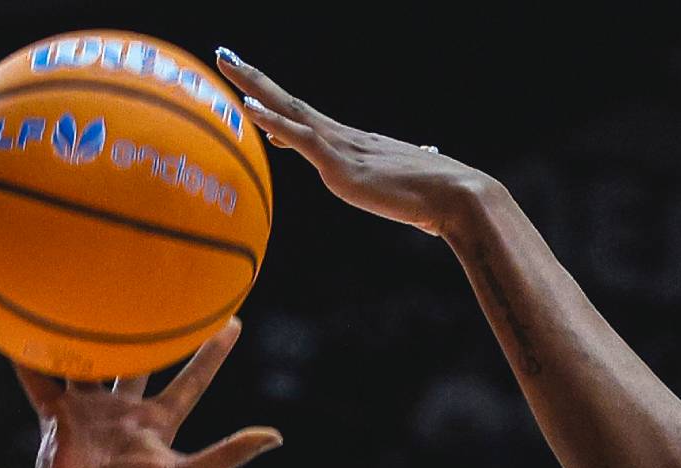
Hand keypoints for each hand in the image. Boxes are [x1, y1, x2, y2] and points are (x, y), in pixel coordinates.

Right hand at [16, 320, 280, 467]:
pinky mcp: (56, 417)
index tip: (232, 322)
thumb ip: (230, 453)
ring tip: (86, 296)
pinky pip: (39, 382)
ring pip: (88, 363)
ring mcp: (89, 412)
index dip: (211, 354)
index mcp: (157, 423)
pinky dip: (28, 359)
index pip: (192, 381)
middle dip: (147, 332)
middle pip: (140, 362)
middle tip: (156, 291)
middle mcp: (123, 412)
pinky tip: (18, 328)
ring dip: (86, 336)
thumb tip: (276, 436)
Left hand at [214, 51, 492, 236]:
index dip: (278, 110)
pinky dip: (273, 120)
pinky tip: (249, 107)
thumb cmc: (438, 198)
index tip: (254, 96)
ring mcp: (341, 147)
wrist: (456, 198)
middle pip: (290, 103)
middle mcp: (344, 138)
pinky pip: (301, 137)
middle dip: (255, 79)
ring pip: (289, 109)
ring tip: (226, 63)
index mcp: (356, 145)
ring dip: (254, 86)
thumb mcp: (410, 184)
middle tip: (225, 56)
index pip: (308, 122)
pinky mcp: (341, 164)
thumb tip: (425, 157)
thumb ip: (407, 174)